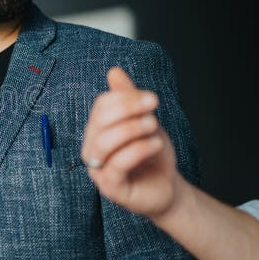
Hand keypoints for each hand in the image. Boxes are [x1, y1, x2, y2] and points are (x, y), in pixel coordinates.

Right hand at [81, 68, 182, 220]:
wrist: (166, 187)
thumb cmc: (151, 155)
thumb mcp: (142, 121)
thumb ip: (127, 98)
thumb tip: (113, 71)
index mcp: (96, 131)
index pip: (101, 106)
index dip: (125, 98)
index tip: (152, 98)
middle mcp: (91, 149)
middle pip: (100, 120)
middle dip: (129, 109)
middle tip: (154, 108)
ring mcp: (98, 170)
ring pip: (106, 141)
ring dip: (133, 128)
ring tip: (154, 127)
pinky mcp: (110, 188)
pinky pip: (118, 164)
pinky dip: (139, 149)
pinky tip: (155, 144)